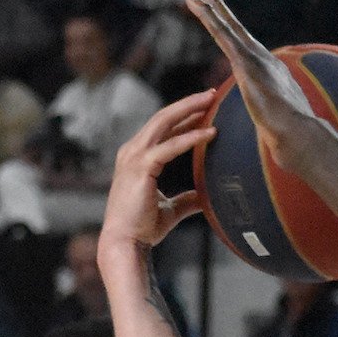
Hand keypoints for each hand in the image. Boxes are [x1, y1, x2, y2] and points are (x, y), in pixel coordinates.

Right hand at [101, 89, 217, 250]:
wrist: (126, 243)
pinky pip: (169, 147)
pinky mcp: (141, 167)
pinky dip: (190, 138)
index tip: (205, 108)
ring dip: (189, 109)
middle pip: (164, 117)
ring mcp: (134, 156)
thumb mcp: (170, 210)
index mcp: (137, 157)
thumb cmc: (143, 228)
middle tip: (212, 93)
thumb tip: (206, 198)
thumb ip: (187, 200)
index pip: (163, 128)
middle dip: (188, 103)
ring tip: (211, 100)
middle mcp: (133, 151)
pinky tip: (209, 133)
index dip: (184, 116)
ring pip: (164, 122)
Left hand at [186, 0, 319, 167]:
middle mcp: (265, 60)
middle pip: (237, 30)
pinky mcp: (245, 63)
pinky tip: (197, 5)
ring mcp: (255, 59)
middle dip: (221, 9)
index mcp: (271, 74)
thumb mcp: (282, 125)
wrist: (300, 134)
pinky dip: (209, 18)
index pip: (247, 50)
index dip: (234, 34)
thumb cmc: (294, 138)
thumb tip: (282, 133)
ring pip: (227, 28)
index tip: (224, 21)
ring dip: (211, 8)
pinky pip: (222, 35)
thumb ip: (278, 120)